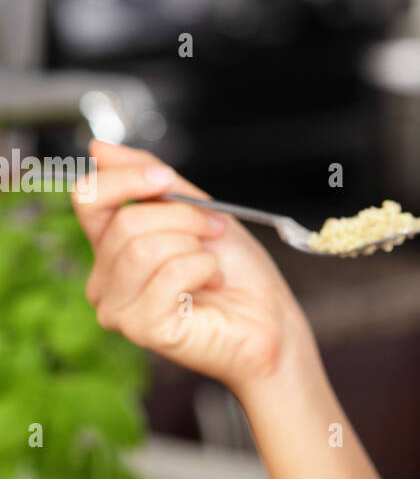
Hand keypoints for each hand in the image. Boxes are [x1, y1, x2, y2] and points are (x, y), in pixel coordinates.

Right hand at [72, 139, 317, 397]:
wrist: (271, 318)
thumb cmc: (238, 273)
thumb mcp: (197, 210)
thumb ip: (150, 182)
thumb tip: (99, 150)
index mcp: (112, 248)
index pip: (88, 198)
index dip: (127, 179)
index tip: (165, 179)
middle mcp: (105, 280)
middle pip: (125, 221)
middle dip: (183, 217)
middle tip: (215, 231)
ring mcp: (119, 309)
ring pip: (142, 247)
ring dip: (194, 244)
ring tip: (214, 261)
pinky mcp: (143, 329)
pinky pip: (168, 274)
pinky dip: (202, 268)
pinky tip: (212, 284)